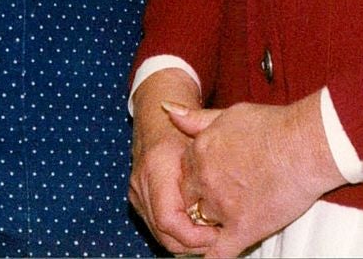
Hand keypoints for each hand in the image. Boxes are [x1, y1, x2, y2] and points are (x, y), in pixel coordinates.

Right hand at [129, 70, 220, 253]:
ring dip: (186, 241)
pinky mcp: (137, 199)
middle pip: (164, 234)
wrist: (156, 119)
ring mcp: (136, 193)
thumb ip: (212, 168)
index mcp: (156, 168)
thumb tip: (226, 196)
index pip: (169, 220)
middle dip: (192, 244)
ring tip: (211, 234)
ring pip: (160, 235)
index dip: (194, 235)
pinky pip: (157, 227)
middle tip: (218, 240)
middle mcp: (141, 183)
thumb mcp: (204, 141)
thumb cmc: (183, 129)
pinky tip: (198, 226)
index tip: (217, 234)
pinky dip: (177, 233)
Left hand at [166, 93, 340, 258]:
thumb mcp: (229, 113)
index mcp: (200, 151)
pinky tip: (211, 256)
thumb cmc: (274, 125)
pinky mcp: (242, 227)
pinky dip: (212, 256)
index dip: (198, 177)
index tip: (213, 179)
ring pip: (202, 222)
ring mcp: (221, 205)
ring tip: (231, 218)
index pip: (185, 171)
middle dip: (201, 200)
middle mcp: (204, 179)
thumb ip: (197, 118)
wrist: (304, 146)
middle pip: (190, 197)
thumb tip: (167, 110)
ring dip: (211, 223)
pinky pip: (219, 251)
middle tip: (223, 198)